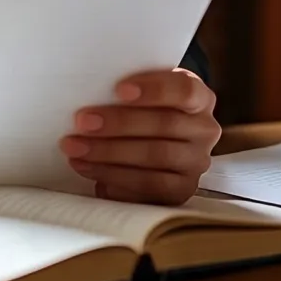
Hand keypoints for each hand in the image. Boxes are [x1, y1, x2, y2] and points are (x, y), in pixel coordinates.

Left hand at [59, 68, 219, 205]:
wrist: (153, 143)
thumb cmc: (143, 110)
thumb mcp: (144, 92)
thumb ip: (129, 90)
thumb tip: (91, 90)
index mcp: (200, 98)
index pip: (185, 89)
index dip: (154, 89)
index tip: (119, 89)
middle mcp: (204, 130)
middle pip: (165, 124)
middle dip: (119, 123)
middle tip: (82, 121)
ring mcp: (195, 163)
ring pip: (155, 156)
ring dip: (109, 153)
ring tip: (76, 148)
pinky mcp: (181, 191)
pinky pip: (149, 186)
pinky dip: (114, 177)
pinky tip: (89, 168)